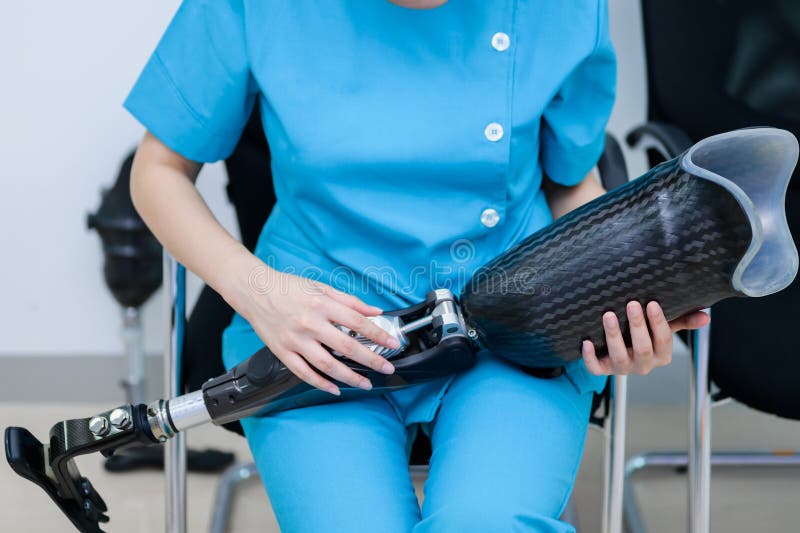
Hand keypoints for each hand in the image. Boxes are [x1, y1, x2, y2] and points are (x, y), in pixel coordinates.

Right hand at [241, 268, 398, 395]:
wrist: (255, 291)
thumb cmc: (289, 287)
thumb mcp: (322, 287)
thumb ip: (350, 301)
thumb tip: (374, 311)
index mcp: (322, 305)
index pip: (357, 322)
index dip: (378, 335)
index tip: (392, 343)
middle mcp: (309, 323)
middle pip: (346, 346)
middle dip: (371, 360)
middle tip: (387, 368)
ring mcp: (295, 340)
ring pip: (327, 365)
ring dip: (349, 377)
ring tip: (365, 383)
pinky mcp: (283, 352)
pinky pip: (304, 373)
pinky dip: (321, 383)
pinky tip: (335, 388)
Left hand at [582, 301, 709, 375]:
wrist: (616, 350)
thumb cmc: (643, 335)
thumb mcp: (663, 329)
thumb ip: (682, 321)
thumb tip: (706, 316)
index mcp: (661, 355)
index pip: (663, 340)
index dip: (658, 322)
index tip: (651, 303)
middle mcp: (643, 364)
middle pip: (642, 348)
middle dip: (637, 326)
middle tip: (631, 304)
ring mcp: (622, 368)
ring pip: (619, 356)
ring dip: (613, 336)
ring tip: (608, 316)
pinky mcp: (603, 370)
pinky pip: (596, 369)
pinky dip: (590, 357)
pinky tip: (585, 342)